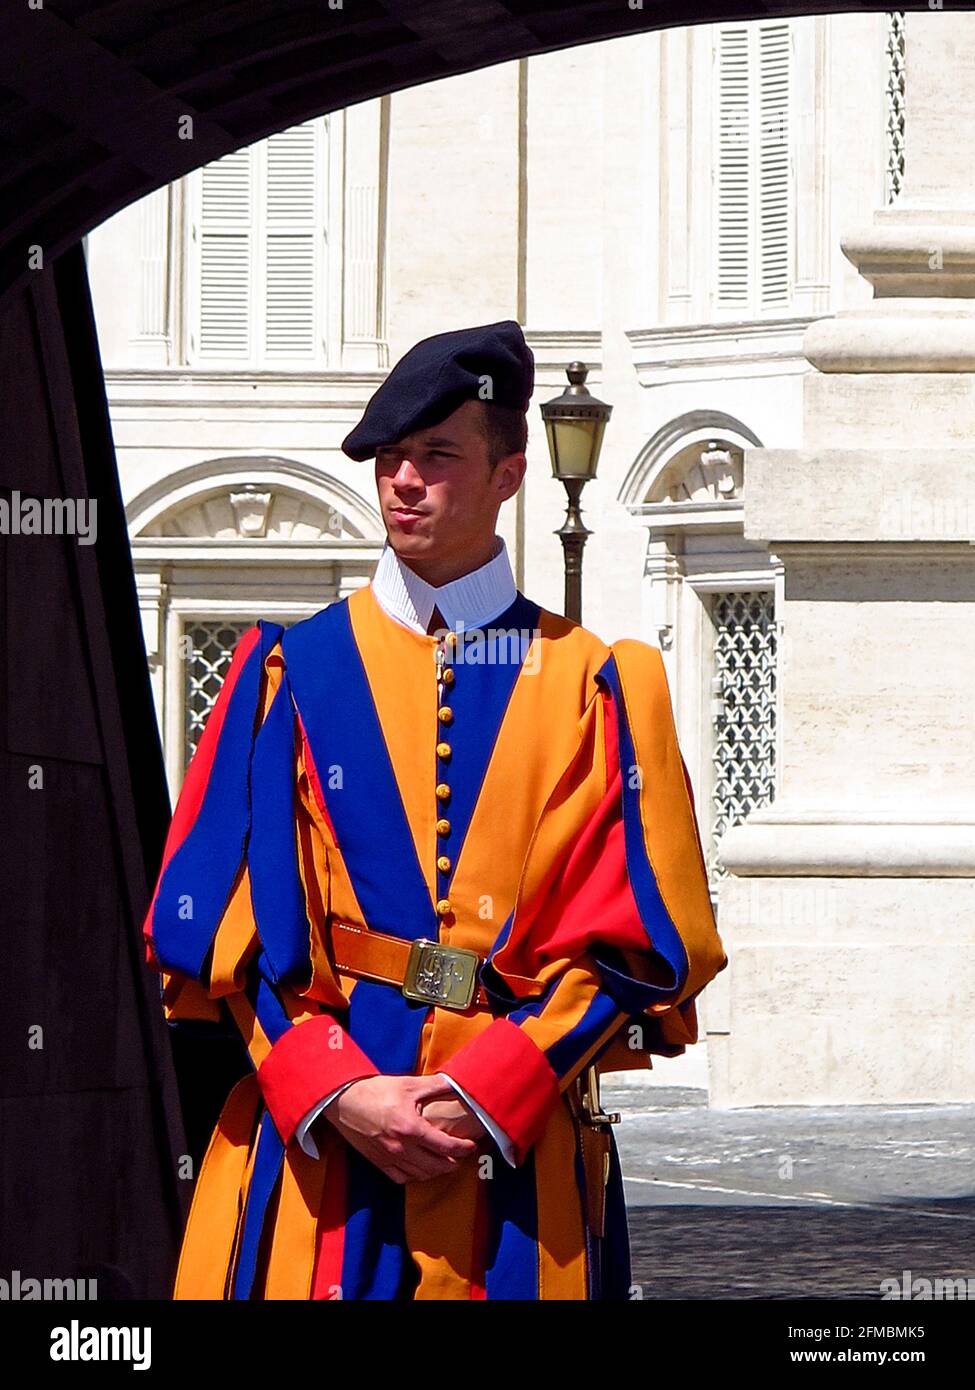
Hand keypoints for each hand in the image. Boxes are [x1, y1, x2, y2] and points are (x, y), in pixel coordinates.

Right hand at [325, 1074, 479, 1183]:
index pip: (445, 1145)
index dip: (463, 1148)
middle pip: (436, 1166)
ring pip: (420, 1175)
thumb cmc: (375, 1090)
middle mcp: (401, 1147)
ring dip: (436, 1171)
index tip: (471, 1146)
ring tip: (444, 1162)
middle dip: (453, 1162)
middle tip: (460, 1156)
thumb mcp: (409, 1084)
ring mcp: (389, 1157)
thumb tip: (457, 1083)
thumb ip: (436, 1085)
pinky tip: (420, 1168)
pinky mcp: (378, 1162)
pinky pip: (401, 1178)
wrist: (343, 1101)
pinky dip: (415, 1176)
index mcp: (411, 1128)